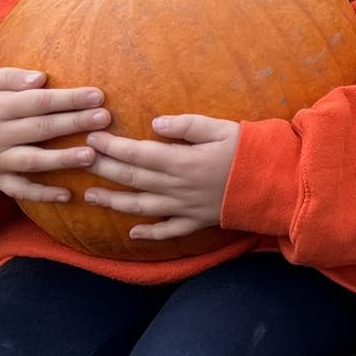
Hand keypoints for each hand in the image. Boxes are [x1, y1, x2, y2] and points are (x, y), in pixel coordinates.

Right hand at [0, 68, 108, 202]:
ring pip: (31, 162)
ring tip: (92, 155)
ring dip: (62, 160)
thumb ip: (11, 78)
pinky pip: (18, 189)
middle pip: (39, 129)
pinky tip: (67, 195)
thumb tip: (41, 78)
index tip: (97, 95)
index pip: (37, 102)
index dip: (67, 99)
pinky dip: (41, 194)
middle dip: (73, 124)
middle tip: (105, 119)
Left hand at [83, 114, 240, 241]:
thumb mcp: (222, 128)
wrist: (276, 183)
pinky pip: (168, 230)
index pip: (138, 153)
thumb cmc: (251, 151)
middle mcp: (177, 187)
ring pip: (141, 206)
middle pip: (132, 178)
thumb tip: (155, 122)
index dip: (112, 146)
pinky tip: (132, 233)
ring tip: (89, 196)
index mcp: (182, 161)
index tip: (91, 138)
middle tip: (79, 160)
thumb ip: (187, 125)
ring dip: (113, 202)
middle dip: (103, 169)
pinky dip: (149, 233)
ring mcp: (184, 207)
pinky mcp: (197, 221)